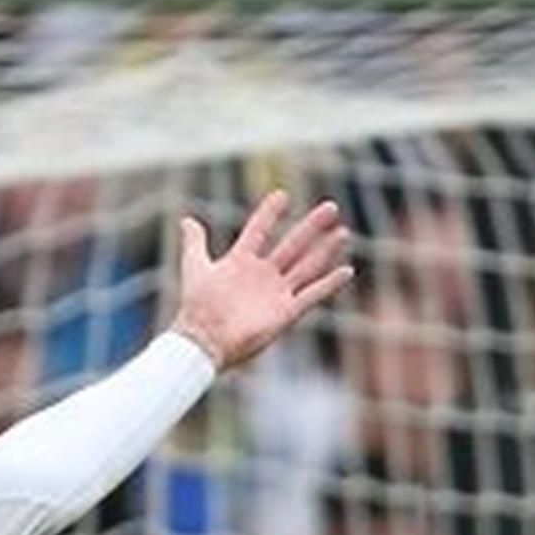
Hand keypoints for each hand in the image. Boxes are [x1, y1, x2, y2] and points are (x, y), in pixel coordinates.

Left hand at [169, 190, 352, 373]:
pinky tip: (347, 271)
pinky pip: (312, 296)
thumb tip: (186, 219)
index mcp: (241, 262)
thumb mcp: (195, 267)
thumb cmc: (197, 306)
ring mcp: (275, 293)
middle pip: (292, 245)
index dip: (269, 213)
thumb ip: (194, 243)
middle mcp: (262, 275)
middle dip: (311, 226)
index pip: (258, 231)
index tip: (281, 194)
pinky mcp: (285, 312)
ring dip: (325, 250)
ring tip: (342, 232)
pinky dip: (329, 284)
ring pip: (307, 266)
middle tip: (331, 207)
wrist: (202, 340)